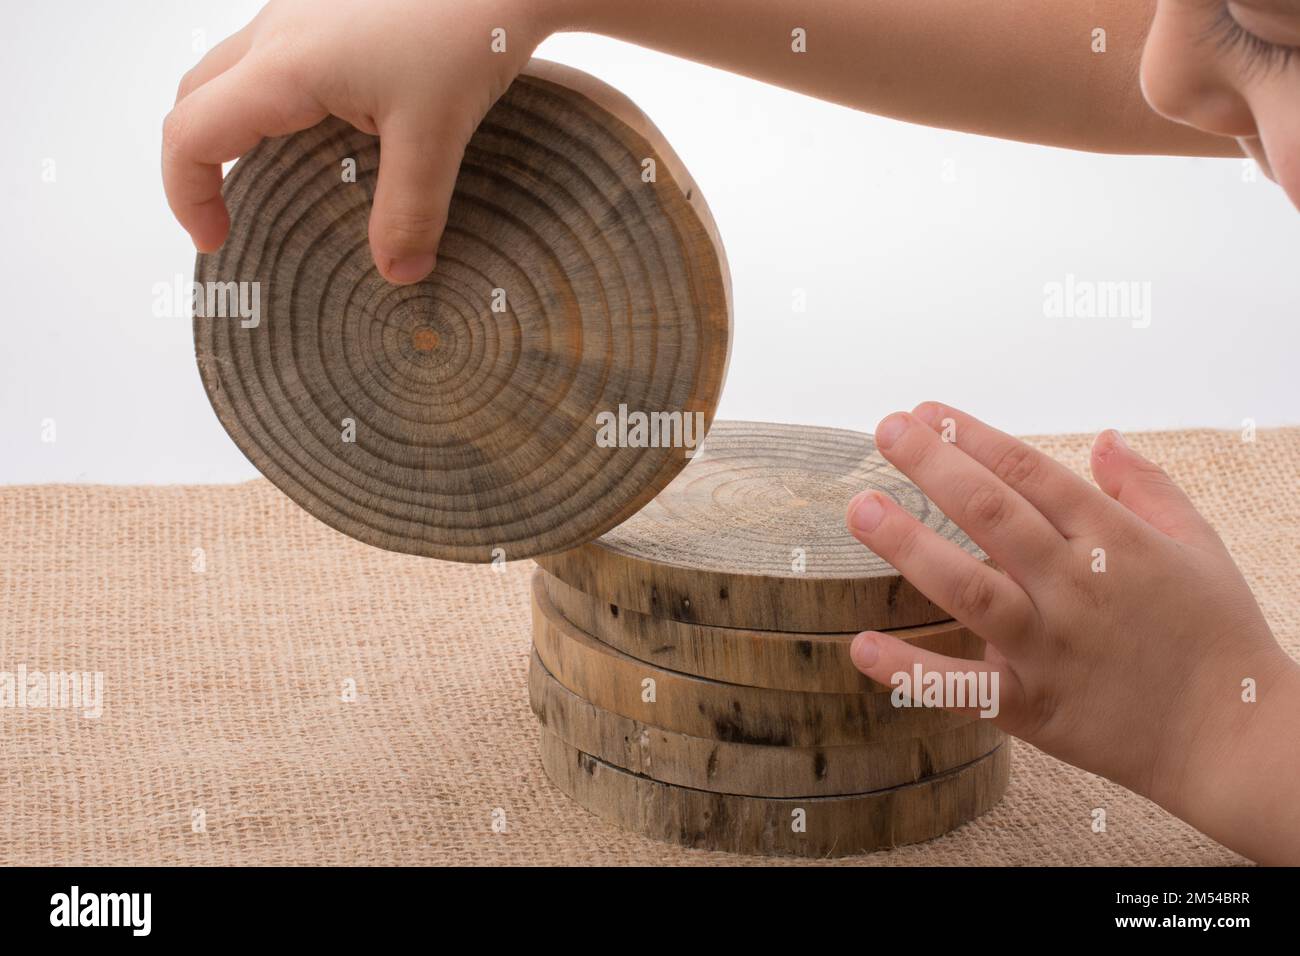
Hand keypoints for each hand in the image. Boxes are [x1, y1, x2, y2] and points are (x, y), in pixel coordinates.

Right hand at [163, 0, 547, 282]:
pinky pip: (276, 57)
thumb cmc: (466, 26)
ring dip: (237, 128)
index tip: (217, 241)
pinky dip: (275, 102)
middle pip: (197, 98)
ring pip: (234, 73)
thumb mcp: (436, 133)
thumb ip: (410, 212)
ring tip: (276, 180)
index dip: (187, 195)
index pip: (191, 133)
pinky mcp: (331, 7)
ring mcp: (301, 11)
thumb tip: (398, 275)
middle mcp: (278, 31)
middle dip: (199, 163)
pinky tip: (330, 130)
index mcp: (284, 66)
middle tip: (229, 217)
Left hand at [845, 402, 1299, 862]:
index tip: (925, 411)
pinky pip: (962, 687)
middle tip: (885, 430)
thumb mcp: (1199, 545)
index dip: (973, 436)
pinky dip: (910, 670)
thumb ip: (1147, 487)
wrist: (1236, 738)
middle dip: (933, 464)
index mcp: (1114, 539)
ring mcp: (1049, 647)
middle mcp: (1075, 585)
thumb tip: (1103, 438)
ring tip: (861, 509)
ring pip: (967, 587)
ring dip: (908, 545)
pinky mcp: (1034, 707)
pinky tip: (861, 646)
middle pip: (990, 511)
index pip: (1030, 472)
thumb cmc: (1218, 636)